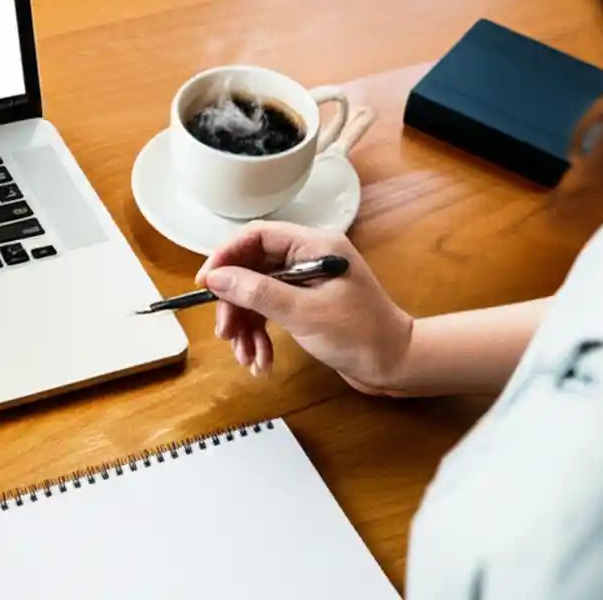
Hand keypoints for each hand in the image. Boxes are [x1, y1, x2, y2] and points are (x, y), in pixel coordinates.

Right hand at [196, 222, 413, 394]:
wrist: (397, 366)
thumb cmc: (360, 335)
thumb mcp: (303, 313)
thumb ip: (257, 291)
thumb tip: (217, 278)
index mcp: (313, 246)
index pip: (256, 236)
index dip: (225, 257)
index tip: (205, 284)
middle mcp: (308, 258)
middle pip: (252, 269)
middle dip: (235, 303)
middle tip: (225, 332)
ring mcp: (306, 282)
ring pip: (257, 294)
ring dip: (246, 327)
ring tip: (246, 356)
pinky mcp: (306, 305)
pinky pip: (270, 312)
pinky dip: (261, 336)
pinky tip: (261, 361)